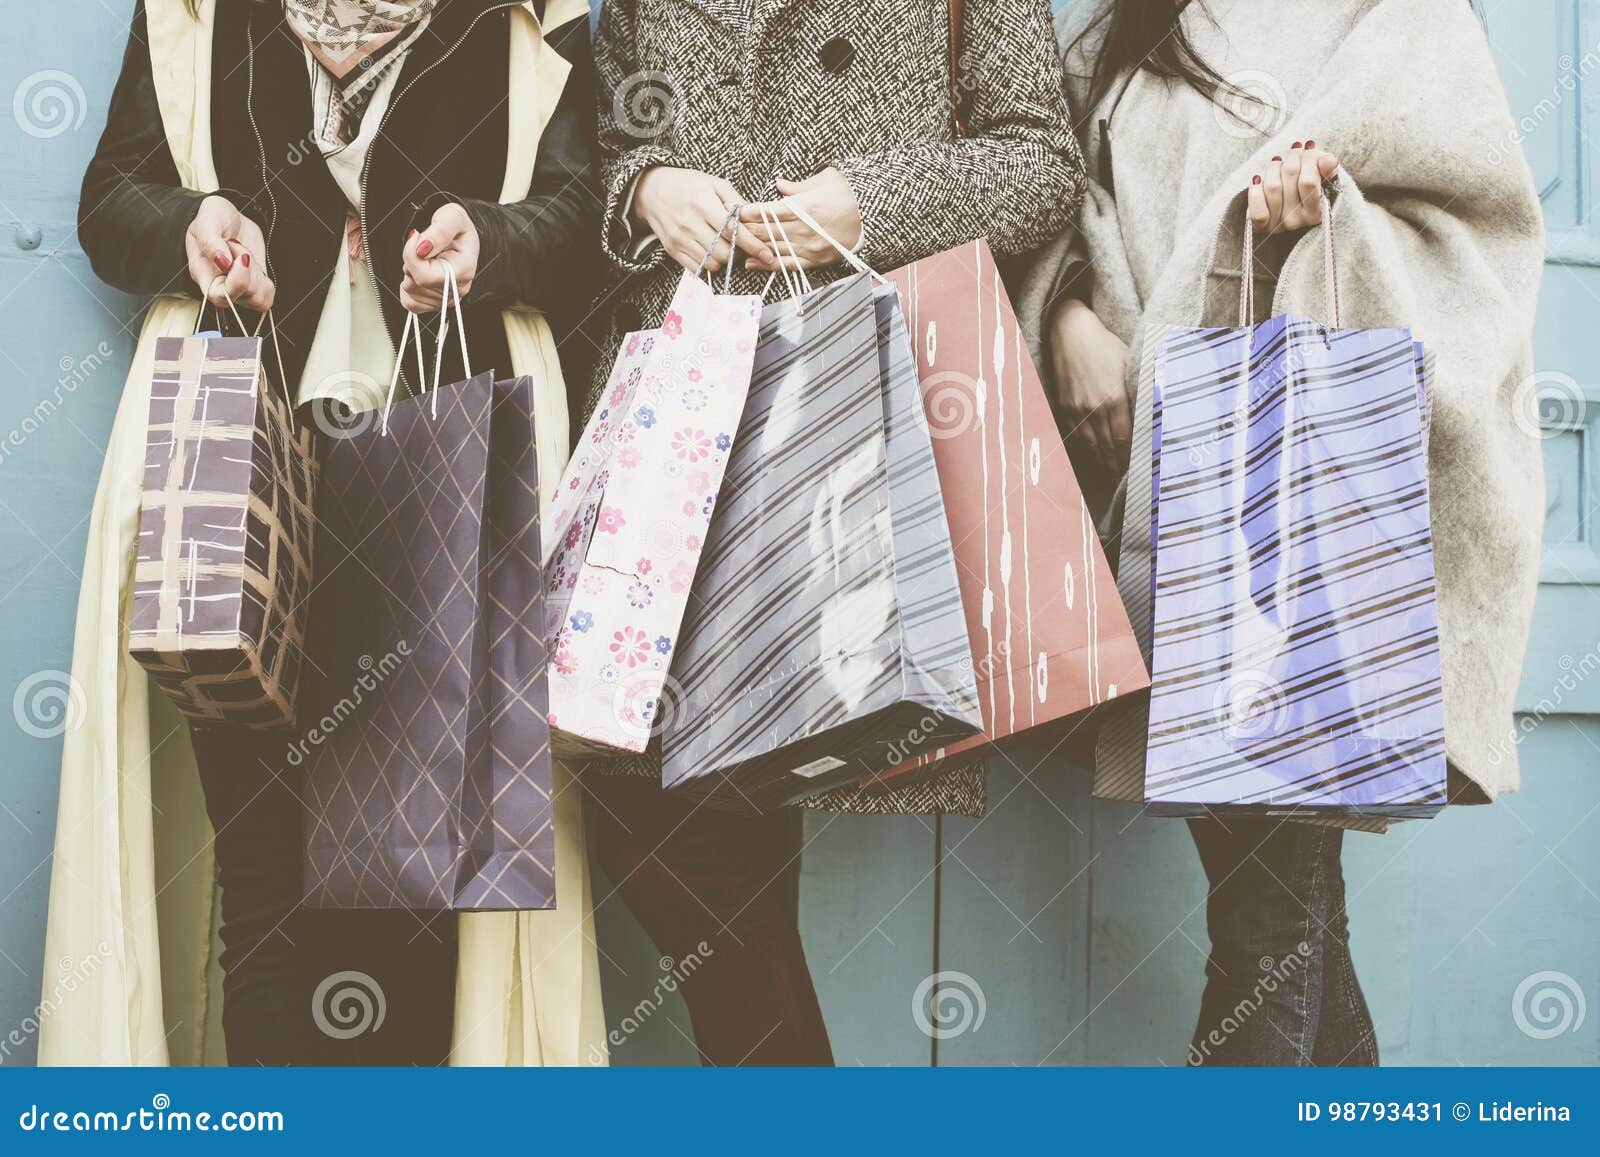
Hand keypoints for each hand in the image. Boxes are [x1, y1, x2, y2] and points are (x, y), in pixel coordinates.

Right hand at [186, 195, 273, 310]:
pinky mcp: (253, 287)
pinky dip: (266, 283)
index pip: (219, 297)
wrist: (230, 217)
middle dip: (249, 270)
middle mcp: (220, 286)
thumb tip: (223, 262)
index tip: (241, 258)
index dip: (237, 283)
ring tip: (243, 253)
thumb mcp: (208, 220)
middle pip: (245, 297)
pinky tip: (255, 265)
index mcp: (203, 275)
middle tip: (238, 247)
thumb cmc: (214, 218)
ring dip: (257, 272)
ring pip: (258, 298)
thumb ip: (210, 241)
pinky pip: (266, 298)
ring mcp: (238, 289)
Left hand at [401, 202, 478, 311]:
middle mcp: (457, 289)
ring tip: (425, 259)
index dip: (411, 256)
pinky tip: (418, 273)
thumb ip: (440, 231)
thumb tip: (422, 247)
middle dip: (410, 262)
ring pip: (410, 292)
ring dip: (409, 272)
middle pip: (415, 284)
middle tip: (424, 248)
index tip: (416, 237)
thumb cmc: (457, 226)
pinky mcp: (435, 304)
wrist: (459, 236)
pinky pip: (410, 303)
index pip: (424, 277)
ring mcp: (446, 300)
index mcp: (464, 270)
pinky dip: (408, 288)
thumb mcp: (452, 217)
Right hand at [631, 166, 769, 272]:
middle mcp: (689, 223)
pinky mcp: (672, 250)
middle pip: (724, 252)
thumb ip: (736, 200)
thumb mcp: (714, 183)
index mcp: (702, 203)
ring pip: (712, 263)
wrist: (652, 191)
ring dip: (724, 259)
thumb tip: (756, 218)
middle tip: (741, 245)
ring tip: (724, 245)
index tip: (768, 254)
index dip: (753, 244)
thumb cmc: (688, 185)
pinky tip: (711, 251)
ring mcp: (679, 238)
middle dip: (739, 253)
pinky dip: (709, 263)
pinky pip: (697, 268)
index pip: (732, 230)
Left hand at [741, 168, 862, 271]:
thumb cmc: (848, 196)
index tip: (734, 210)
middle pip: (766, 231)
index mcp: (806, 207)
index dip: (749, 212)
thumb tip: (778, 184)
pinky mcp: (814, 260)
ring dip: (751, 248)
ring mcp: (809, 247)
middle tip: (726, 228)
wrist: (872, 220)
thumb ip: (799, 186)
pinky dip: (767, 265)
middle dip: (745, 230)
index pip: (769, 211)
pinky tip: (752, 263)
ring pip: (773, 249)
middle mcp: (805, 229)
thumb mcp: (827, 180)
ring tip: (733, 246)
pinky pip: (786, 265)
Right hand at [1049, 298, 1131, 505]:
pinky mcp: (1063, 408)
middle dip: (1119, 470)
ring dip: (1103, 466)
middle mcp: (1092, 409)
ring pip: (1091, 448)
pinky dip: (1087, 453)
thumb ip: (1144, 386)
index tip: (1142, 474)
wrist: (1068, 331)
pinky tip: (1096, 461)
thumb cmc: (1106, 343)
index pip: (1125, 441)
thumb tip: (1161, 407)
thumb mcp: (1131, 360)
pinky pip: (1077, 437)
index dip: (1132, 461)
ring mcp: (1075, 410)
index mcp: (1113, 399)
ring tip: (1114, 481)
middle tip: (1131, 487)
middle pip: (1108, 450)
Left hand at [1248, 140, 1339, 234]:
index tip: (1309, 147)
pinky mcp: (1261, 226)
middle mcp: (1298, 221)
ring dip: (1274, 168)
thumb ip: (1327, 169)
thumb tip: (1330, 160)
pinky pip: (1257, 207)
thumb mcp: (1322, 178)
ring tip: (1278, 161)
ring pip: (1272, 187)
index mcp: (1317, 212)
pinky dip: (1255, 189)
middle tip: (1295, 150)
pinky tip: (1258, 179)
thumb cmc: (1307, 189)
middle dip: (1292, 158)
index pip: (1309, 182)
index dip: (1308, 159)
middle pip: (1290, 178)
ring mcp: (1279, 225)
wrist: (1285, 208)